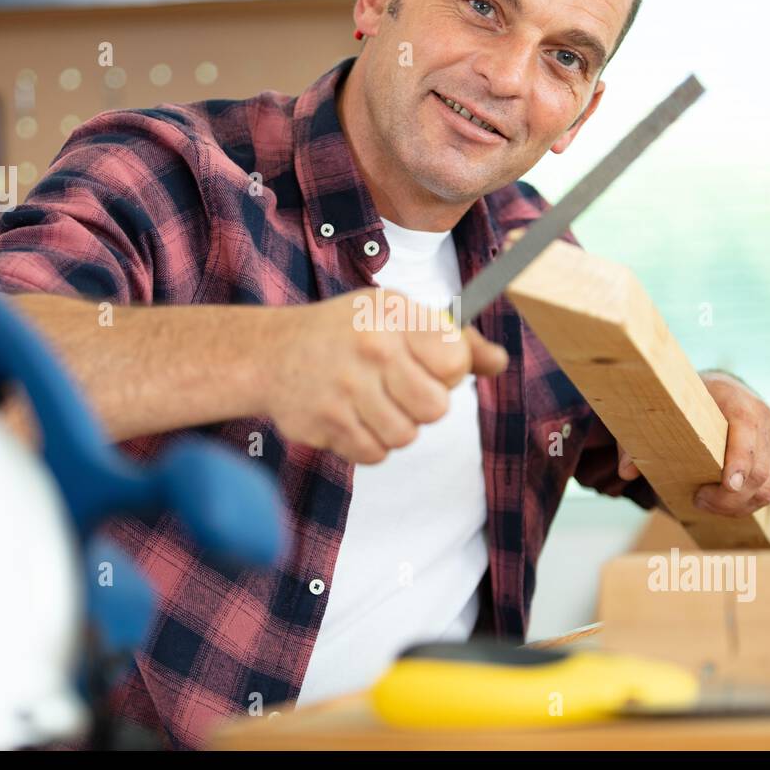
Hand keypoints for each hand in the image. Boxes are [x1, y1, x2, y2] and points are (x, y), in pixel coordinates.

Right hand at [264, 288, 507, 463]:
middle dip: (424, 405)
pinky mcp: (326, 425)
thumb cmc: (343, 333)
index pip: (455, 361)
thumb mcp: (396, 315)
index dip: (449, 371)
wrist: (270, 353)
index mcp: (393, 316)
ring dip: (394, 426)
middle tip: (398, 388)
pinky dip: (368, 443)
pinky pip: (374, 454)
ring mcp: (345, 390)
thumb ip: (453, 339)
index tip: (429, 365)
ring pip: (406, 437)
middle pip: (436, 408)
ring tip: (371, 402)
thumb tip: (499, 362)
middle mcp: (370, 350)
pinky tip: (351, 417)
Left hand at [616, 372, 769, 516]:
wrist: (722, 391)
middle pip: (759, 469)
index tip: (726, 484)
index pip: (746, 430)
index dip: (739, 459)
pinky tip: (724, 504)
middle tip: (698, 500)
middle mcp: (765, 416)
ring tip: (707, 503)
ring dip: (737, 504)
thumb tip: (626, 471)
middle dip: (728, 496)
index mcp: (736, 399)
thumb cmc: (688, 405)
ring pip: (768, 485)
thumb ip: (640, 438)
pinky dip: (749, 503)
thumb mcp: (662, 411)